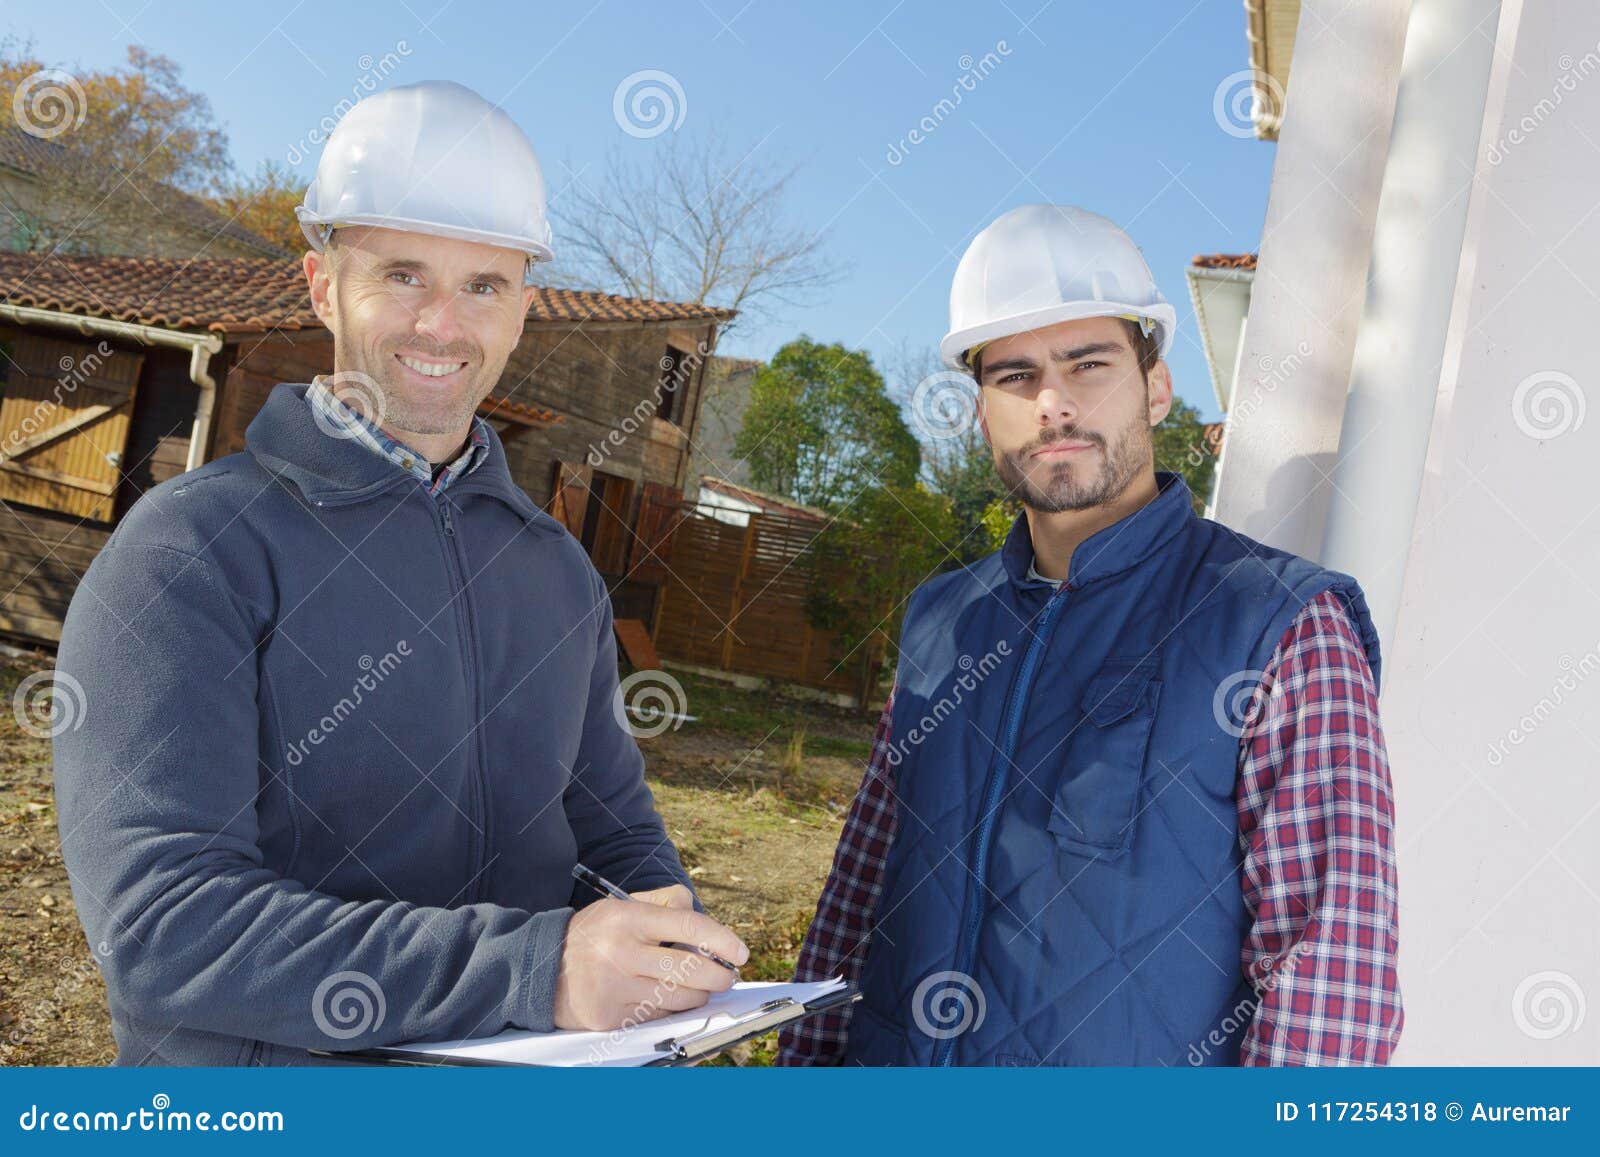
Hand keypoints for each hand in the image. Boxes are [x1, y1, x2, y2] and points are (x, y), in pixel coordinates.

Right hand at [551, 888, 749, 1030]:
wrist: (542, 967)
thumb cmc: (595, 934)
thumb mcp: (623, 905)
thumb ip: (665, 904)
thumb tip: (704, 921)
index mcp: (628, 918)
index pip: (688, 926)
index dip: (721, 939)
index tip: (741, 951)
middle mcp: (621, 952)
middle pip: (690, 970)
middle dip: (718, 976)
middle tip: (726, 976)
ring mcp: (614, 988)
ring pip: (678, 998)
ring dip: (697, 995)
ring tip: (697, 988)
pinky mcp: (609, 1017)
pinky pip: (656, 1016)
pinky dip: (669, 1009)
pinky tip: (665, 998)